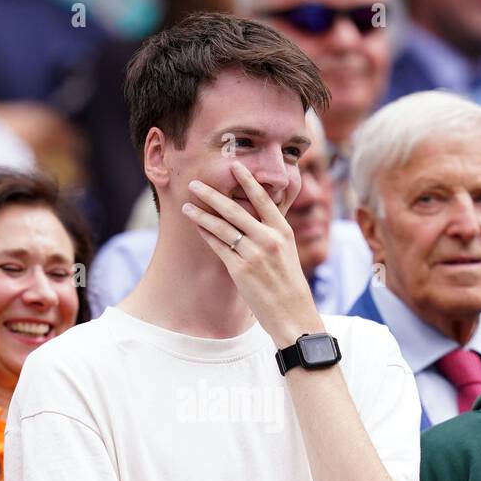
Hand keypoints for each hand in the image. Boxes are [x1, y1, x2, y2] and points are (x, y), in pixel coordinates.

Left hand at [182, 161, 322, 346]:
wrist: (293, 314)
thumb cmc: (289, 285)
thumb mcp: (288, 253)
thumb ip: (273, 234)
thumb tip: (254, 219)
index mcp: (283, 231)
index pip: (263, 199)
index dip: (247, 181)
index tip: (234, 166)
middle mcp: (269, 239)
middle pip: (235, 210)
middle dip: (212, 195)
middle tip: (194, 183)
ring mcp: (254, 254)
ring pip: (222, 227)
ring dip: (201, 215)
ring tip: (186, 206)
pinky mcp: (241, 271)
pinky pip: (219, 247)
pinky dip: (206, 235)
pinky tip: (196, 226)